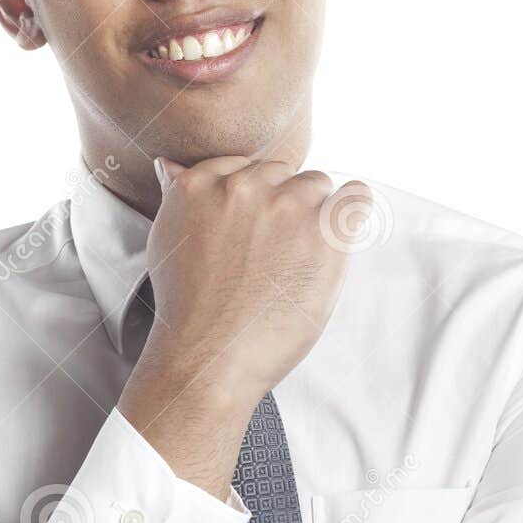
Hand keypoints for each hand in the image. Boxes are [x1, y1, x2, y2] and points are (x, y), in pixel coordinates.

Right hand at [146, 155, 371, 404]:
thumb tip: (171, 166)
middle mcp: (242, 186)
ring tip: (299, 257)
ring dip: (315, 214)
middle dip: (283, 204)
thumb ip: (178, 197)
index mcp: (200, 183)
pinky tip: (340, 234)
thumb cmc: (190, 310)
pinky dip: (353, 211)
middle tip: (275, 251)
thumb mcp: (168, 241)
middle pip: (283, 173)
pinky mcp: (323, 231)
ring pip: (317, 185)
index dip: (254, 197)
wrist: (209, 356)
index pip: (244, 165)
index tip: (253, 230)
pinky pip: (355, 198)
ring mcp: (285, 206)